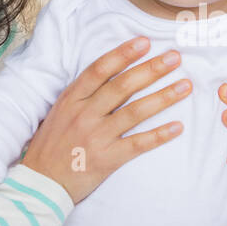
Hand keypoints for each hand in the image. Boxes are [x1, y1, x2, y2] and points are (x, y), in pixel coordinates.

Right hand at [19, 36, 190, 204]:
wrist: (40, 183)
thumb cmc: (50, 146)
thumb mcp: (59, 112)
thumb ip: (82, 95)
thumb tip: (109, 73)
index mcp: (71, 99)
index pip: (100, 69)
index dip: (123, 54)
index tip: (144, 42)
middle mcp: (85, 114)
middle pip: (123, 86)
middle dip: (151, 69)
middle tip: (174, 57)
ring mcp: (97, 136)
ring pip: (136, 111)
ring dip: (163, 97)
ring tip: (185, 86)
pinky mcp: (107, 159)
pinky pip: (138, 143)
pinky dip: (159, 135)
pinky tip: (178, 127)